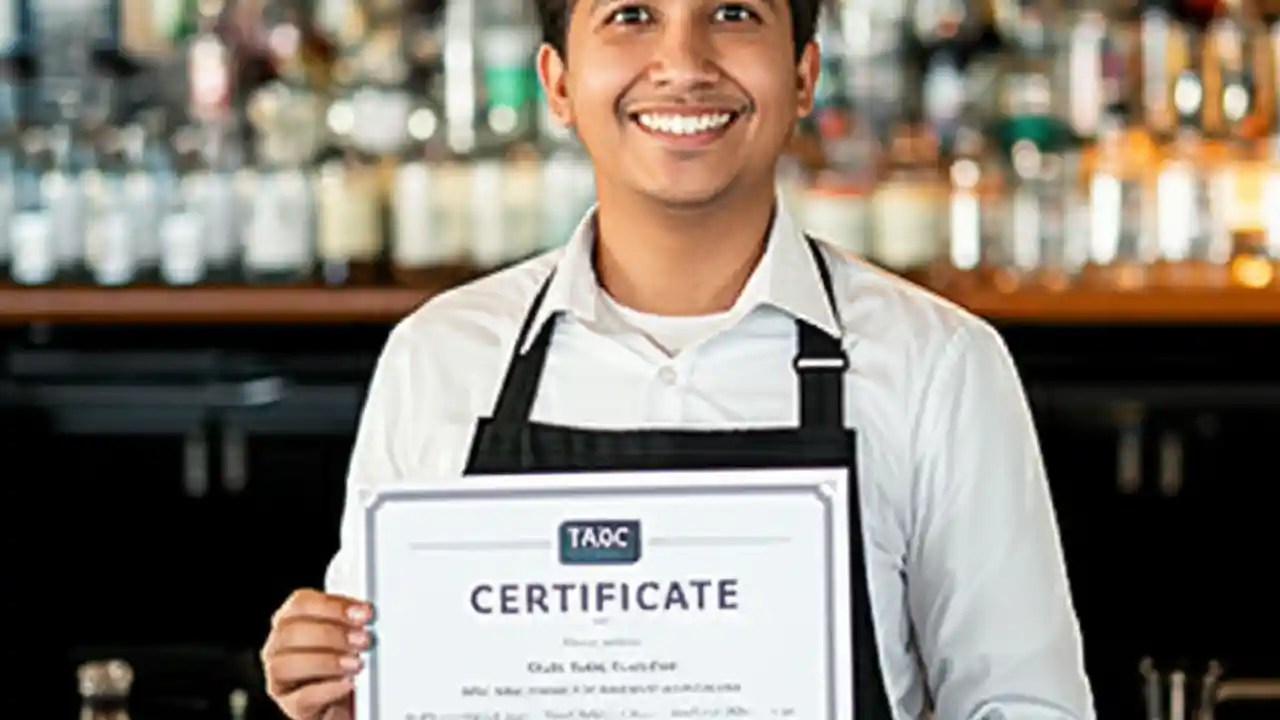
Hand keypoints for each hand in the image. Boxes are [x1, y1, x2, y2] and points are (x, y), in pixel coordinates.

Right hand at [262, 588, 372, 719]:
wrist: (349, 701)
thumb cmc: (345, 662)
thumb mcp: (346, 635)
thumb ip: (350, 621)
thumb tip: (367, 614)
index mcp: (291, 620)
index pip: (301, 603)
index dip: (333, 606)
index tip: (363, 613)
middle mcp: (278, 647)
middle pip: (292, 633)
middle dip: (332, 634)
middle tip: (363, 640)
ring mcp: (279, 678)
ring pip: (287, 665)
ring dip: (327, 662)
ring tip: (356, 664)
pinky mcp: (290, 705)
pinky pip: (302, 697)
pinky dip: (328, 689)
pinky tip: (348, 683)